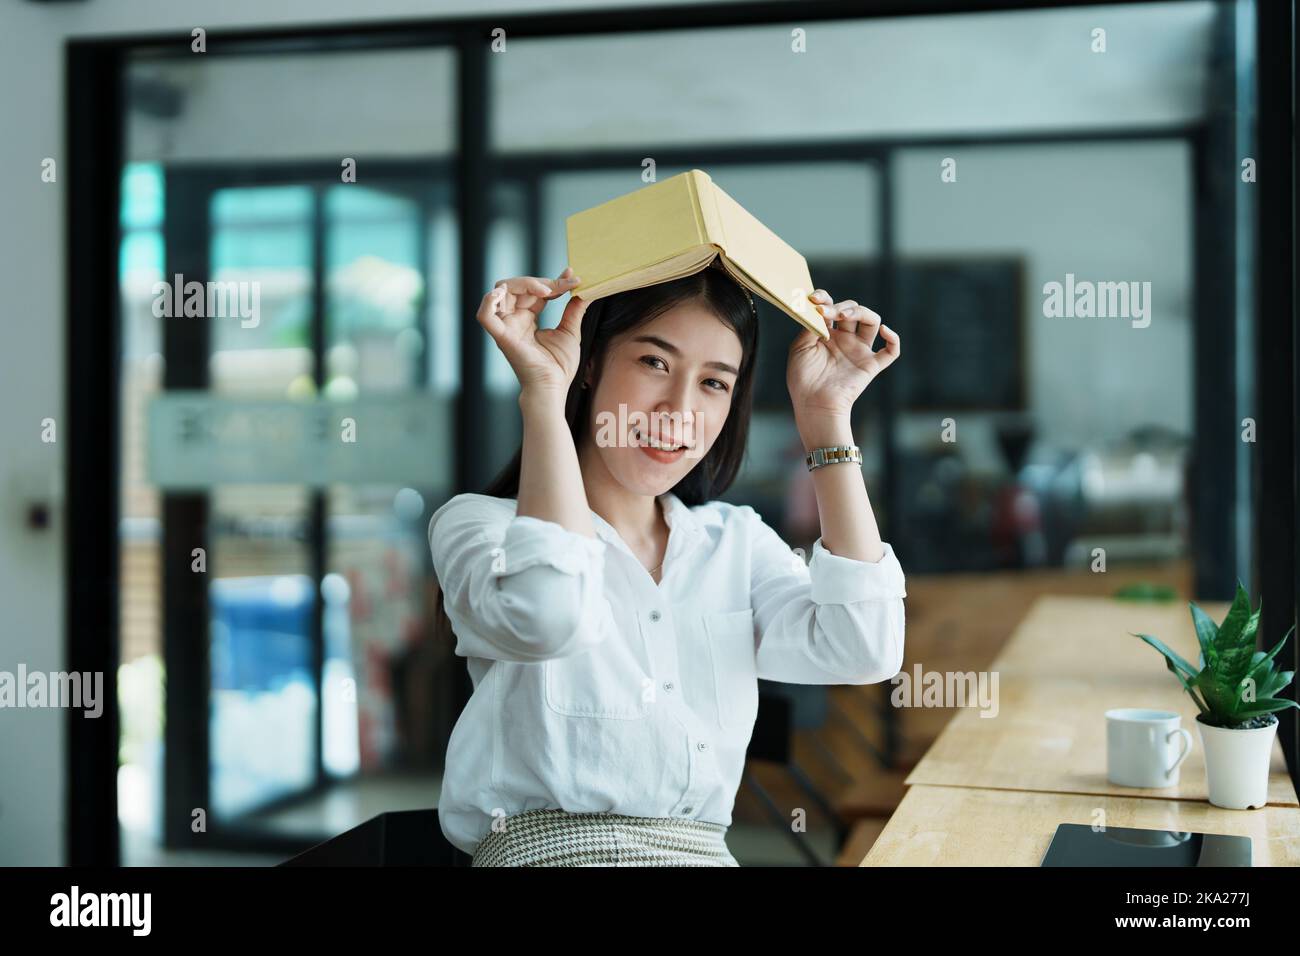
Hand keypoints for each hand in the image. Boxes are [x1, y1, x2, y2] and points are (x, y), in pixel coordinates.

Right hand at [476, 266, 588, 395]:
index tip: (571, 277)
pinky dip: (488, 302)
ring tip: (546, 290)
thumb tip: (582, 289)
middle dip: (539, 280)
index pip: (533, 290)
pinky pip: (485, 316)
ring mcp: (506, 327)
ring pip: (500, 291)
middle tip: (563, 284)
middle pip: (515, 286)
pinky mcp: (502, 337)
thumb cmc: (559, 367)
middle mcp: (513, 320)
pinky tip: (502, 293)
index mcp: (527, 318)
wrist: (554, 387)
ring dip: (523, 283)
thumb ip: (574, 310)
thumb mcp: (570, 331)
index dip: (551, 281)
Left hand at [787, 289, 899, 417]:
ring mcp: (859, 351)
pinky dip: (894, 339)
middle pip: (853, 310)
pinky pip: (891, 351)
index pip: (832, 307)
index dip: (826, 298)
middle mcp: (845, 339)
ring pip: (872, 321)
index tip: (815, 299)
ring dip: (861, 312)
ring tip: (845, 317)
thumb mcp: (800, 347)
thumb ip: (810, 326)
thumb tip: (819, 308)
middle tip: (827, 313)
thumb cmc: (803, 378)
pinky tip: (885, 331)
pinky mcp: (870, 365)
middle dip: (841, 306)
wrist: (813, 404)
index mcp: (827, 333)